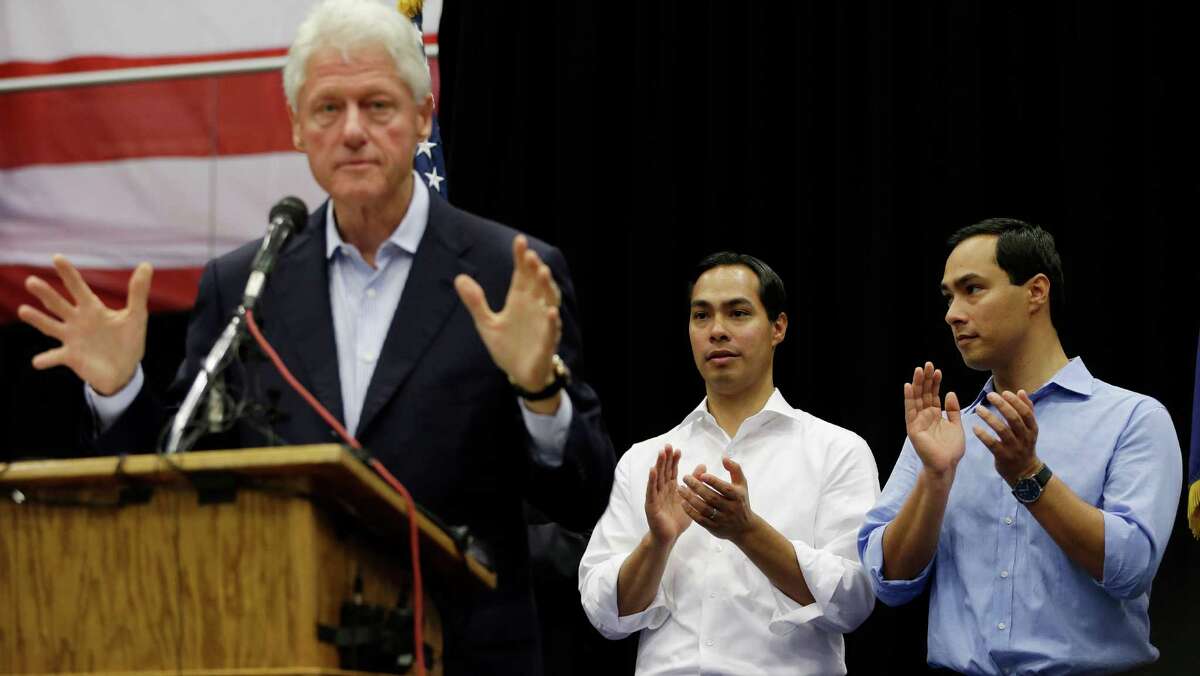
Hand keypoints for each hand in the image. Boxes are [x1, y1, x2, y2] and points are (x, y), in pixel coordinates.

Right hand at [16, 255, 151, 395]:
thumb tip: (146, 264)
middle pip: (58, 304)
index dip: (68, 273)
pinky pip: (55, 358)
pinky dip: (46, 360)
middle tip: (31, 281)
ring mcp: (72, 339)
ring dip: (37, 319)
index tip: (57, 258)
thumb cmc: (128, 340)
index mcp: (92, 309)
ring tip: (24, 310)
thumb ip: (138, 292)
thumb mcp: (136, 316)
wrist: (124, 369)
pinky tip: (37, 361)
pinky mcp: (71, 357)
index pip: (78, 287)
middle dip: (46, 293)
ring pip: (50, 326)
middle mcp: (77, 321)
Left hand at [454, 235, 561, 393]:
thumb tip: (459, 278)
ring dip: (547, 287)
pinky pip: (551, 330)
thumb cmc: (508, 347)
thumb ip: (475, 302)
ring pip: (548, 300)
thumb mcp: (486, 324)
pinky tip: (550, 311)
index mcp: (519, 300)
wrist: (520, 375)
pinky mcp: (546, 342)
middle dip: (534, 269)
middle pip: (536, 283)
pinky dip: (551, 321)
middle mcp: (534, 307)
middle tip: (529, 254)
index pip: (522, 274)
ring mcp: (542, 323)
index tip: (519, 241)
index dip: (521, 258)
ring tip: (543, 272)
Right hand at [645, 445, 693, 545]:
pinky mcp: (651, 505)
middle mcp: (662, 490)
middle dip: (665, 459)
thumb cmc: (677, 520)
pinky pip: (651, 491)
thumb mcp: (690, 499)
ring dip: (658, 465)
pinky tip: (653, 471)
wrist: (669, 537)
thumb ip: (695, 484)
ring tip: (661, 454)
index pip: (672, 471)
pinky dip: (651, 481)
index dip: (674, 461)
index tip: (678, 450)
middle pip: (663, 471)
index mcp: (671, 489)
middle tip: (668, 446)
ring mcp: (655, 497)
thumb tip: (703, 467)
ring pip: (657, 478)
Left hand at [679, 456, 755, 542]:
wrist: (744, 528)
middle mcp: (730, 508)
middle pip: (711, 498)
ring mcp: (721, 519)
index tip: (701, 474)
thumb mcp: (742, 484)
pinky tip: (683, 502)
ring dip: (690, 498)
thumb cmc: (741, 500)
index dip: (713, 481)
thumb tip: (724, 457)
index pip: (725, 488)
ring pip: (704, 509)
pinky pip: (700, 519)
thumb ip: (735, 469)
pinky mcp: (713, 528)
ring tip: (680, 489)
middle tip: (685, 477)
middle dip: (697, 487)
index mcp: (737, 496)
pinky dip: (690, 511)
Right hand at [904, 362, 964, 476]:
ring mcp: (918, 421)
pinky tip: (908, 386)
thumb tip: (950, 393)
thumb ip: (953, 410)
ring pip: (916, 398)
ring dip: (917, 384)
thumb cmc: (951, 449)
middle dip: (926, 379)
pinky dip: (909, 398)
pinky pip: (910, 410)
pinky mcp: (913, 428)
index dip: (935, 383)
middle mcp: (924, 416)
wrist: (946, 466)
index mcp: (935, 415)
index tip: (938, 370)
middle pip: (924, 393)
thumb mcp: (957, 426)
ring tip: (919, 370)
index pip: (933, 395)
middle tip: (928, 364)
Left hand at [975, 390, 1040, 484]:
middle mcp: (1025, 438)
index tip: (1004, 392)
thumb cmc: (1024, 445)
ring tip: (978, 409)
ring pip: (1003, 431)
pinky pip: (992, 445)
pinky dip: (983, 435)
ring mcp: (1014, 448)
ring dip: (990, 418)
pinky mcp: (1003, 457)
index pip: (1026, 412)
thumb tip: (1021, 391)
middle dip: (1002, 406)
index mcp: (1032, 429)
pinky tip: (975, 428)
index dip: (1016, 402)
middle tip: (990, 395)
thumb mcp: (1030, 429)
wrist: (1025, 472)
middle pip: (1014, 419)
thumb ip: (1027, 410)